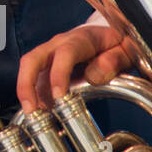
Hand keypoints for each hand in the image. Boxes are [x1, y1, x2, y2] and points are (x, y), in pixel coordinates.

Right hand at [15, 24, 134, 112]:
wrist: (111, 36)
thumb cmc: (117, 44)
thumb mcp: (125, 50)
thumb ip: (114, 60)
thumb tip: (93, 75)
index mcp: (81, 39)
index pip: (65, 53)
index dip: (58, 74)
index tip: (59, 96)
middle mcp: (60, 44)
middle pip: (33, 58)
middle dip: (26, 84)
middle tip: (30, 108)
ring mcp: (51, 54)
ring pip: (30, 69)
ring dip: (27, 92)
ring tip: (34, 115)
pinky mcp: (49, 66)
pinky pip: (35, 79)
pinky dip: (34, 95)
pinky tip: (42, 110)